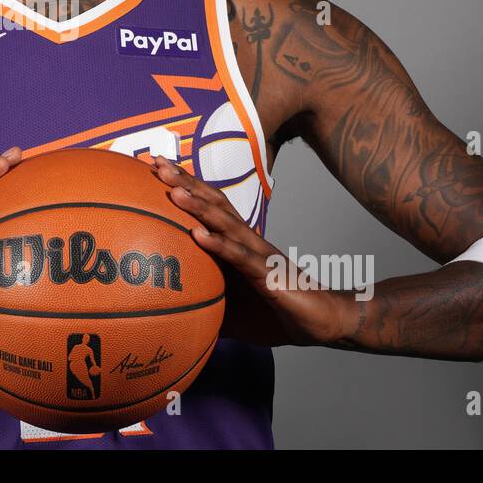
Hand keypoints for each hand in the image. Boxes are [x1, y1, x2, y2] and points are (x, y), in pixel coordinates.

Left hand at [150, 155, 354, 346]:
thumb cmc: (279, 312)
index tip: (156, 167)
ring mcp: (260, 255)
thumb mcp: (232, 312)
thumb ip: (205, 305)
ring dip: (200, 207)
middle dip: (186, 181)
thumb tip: (173, 316)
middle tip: (157, 162)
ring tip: (174, 191)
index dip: (185, 185)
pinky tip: (199, 236)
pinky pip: (242, 258)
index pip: (210, 206)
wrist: (326, 321)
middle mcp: (249, 241)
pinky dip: (220, 245)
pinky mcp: (270, 276)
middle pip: (215, 202)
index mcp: (239, 244)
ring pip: (226, 224)